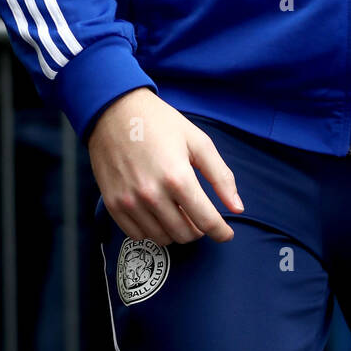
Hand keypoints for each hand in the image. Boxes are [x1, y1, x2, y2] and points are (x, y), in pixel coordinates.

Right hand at [87, 87, 243, 246]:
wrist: (114, 111)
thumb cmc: (159, 123)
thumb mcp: (198, 142)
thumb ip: (221, 176)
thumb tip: (237, 208)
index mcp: (177, 177)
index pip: (206, 221)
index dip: (221, 232)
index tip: (226, 233)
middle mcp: (152, 195)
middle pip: (184, 234)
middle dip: (198, 229)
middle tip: (199, 214)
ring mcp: (130, 202)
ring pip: (162, 238)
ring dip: (176, 231)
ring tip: (178, 211)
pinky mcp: (113, 205)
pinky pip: (137, 235)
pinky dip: (152, 230)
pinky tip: (157, 214)